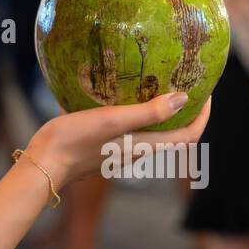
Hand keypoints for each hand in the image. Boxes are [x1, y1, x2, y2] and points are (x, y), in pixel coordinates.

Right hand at [26, 92, 212, 191]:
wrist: (43, 165)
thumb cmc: (76, 141)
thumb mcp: (113, 120)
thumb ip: (148, 112)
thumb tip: (184, 98)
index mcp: (144, 146)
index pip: (188, 135)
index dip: (202, 115)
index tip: (206, 92)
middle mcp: (137, 151)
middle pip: (173, 134)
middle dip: (185, 111)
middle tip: (184, 83)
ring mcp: (119, 151)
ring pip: (152, 131)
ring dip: (161, 111)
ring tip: (156, 84)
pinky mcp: (103, 147)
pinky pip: (130, 129)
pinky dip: (137, 112)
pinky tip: (120, 95)